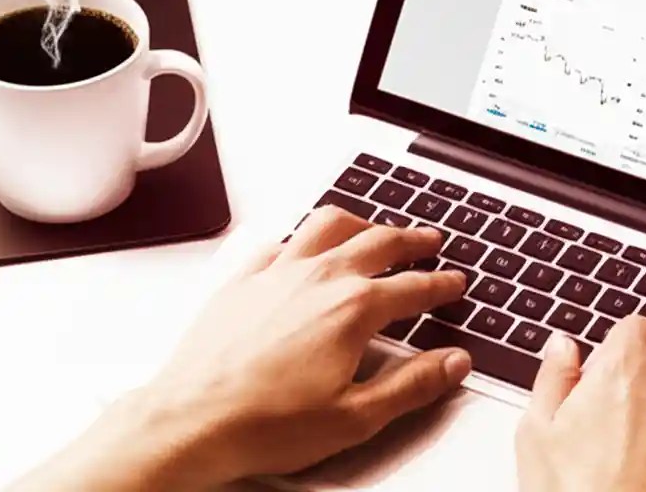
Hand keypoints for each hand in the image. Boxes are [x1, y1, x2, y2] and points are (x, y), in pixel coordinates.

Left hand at [11, 207, 471, 490]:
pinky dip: (301, 238)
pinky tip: (302, 247)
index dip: (442, 284)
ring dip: (360, 222)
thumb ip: (413, 385)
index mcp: (354, 309)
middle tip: (429, 241)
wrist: (191, 421)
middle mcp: (319, 279)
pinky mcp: (242, 281)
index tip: (454, 282)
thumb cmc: (264, 423)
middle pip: (378, 242)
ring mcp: (277, 273)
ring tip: (373, 227)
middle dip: (411, 239)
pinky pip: (279, 242)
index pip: (414, 287)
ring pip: (327, 226)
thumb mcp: (357, 417)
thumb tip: (453, 363)